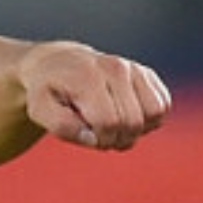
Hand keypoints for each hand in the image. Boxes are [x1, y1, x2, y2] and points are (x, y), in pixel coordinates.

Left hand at [17, 41, 172, 150]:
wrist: (58, 64)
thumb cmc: (47, 91)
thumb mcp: (40, 109)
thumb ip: (62, 127)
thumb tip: (92, 138)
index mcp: (88, 76)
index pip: (109, 122)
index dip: (100, 139)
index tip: (86, 135)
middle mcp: (116, 67)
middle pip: (133, 122)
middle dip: (117, 138)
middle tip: (99, 134)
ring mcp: (134, 69)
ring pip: (155, 113)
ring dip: (136, 131)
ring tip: (114, 127)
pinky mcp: (146, 74)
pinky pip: (163, 105)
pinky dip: (148, 120)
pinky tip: (126, 116)